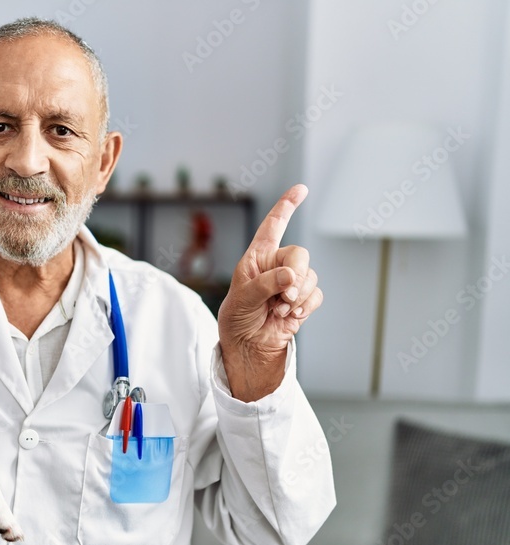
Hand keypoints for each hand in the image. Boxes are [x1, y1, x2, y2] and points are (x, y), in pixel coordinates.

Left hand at [217, 184, 322, 400]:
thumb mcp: (242, 299)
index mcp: (256, 257)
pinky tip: (291, 315)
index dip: (287, 206)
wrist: (247, 347)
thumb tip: (291, 276)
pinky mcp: (302, 300)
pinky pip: (316, 294)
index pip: (273, 225)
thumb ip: (265, 284)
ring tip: (280, 309)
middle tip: (284, 294)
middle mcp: (276, 266)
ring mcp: (291, 283)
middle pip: (300, 254)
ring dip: (298, 295)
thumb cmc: (237, 318)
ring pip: (311, 276)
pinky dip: (306, 305)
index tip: (301, 189)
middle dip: (296, 273)